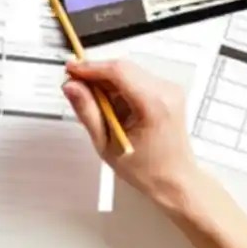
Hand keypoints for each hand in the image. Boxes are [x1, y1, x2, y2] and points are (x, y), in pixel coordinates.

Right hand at [62, 60, 203, 211]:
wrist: (175, 179)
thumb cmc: (148, 170)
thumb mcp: (108, 144)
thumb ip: (88, 112)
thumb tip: (72, 88)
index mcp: (154, 104)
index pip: (117, 71)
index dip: (90, 67)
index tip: (71, 70)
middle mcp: (166, 91)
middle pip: (122, 68)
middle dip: (96, 74)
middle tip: (75, 87)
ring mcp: (170, 89)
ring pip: (129, 72)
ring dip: (108, 82)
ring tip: (98, 108)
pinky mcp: (168, 92)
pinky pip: (138, 79)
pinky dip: (120, 88)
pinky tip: (114, 109)